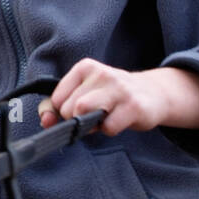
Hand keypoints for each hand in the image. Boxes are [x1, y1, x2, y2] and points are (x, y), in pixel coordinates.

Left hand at [37, 59, 198, 137]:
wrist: (153, 94)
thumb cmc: (112, 96)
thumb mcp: (85, 93)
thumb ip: (59, 107)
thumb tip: (45, 121)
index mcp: (85, 68)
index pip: (57, 98)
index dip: (64, 112)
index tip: (78, 111)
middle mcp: (101, 74)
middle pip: (70, 108)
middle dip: (78, 120)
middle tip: (94, 116)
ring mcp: (118, 89)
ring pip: (84, 113)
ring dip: (92, 125)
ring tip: (104, 117)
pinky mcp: (133, 106)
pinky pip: (108, 128)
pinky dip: (110, 130)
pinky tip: (119, 120)